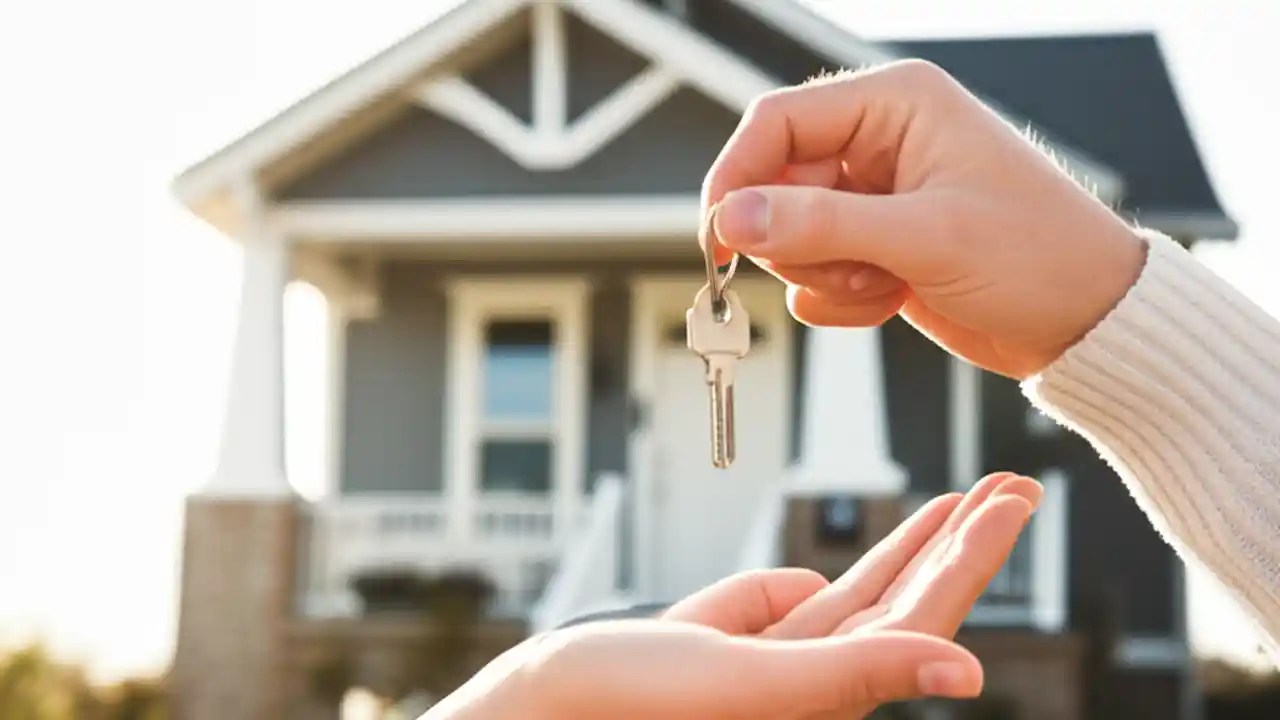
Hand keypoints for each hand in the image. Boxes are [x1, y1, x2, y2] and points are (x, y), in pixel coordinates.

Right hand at [425, 474, 1040, 719]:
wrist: (527, 715)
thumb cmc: (615, 711)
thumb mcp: (743, 684)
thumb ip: (852, 673)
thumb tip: (967, 674)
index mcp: (819, 700)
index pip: (921, 618)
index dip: (974, 557)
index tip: (1016, 500)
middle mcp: (800, 688)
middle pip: (900, 605)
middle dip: (956, 543)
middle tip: (1009, 489)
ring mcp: (757, 669)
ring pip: (848, 600)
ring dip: (900, 550)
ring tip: (949, 508)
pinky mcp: (714, 652)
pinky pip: (775, 607)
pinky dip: (806, 580)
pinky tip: (834, 565)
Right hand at [702, 60, 1146, 378]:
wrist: (1087, 324)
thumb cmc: (1042, 257)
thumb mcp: (926, 237)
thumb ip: (821, 225)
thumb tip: (733, 218)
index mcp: (896, 105)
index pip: (776, 122)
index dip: (737, 177)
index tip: (720, 234)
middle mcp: (879, 144)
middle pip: (773, 185)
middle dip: (800, 241)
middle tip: (848, 266)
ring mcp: (874, 200)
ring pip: (788, 237)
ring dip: (827, 275)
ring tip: (888, 280)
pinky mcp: (873, 248)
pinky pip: (813, 275)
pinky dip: (841, 299)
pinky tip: (893, 298)